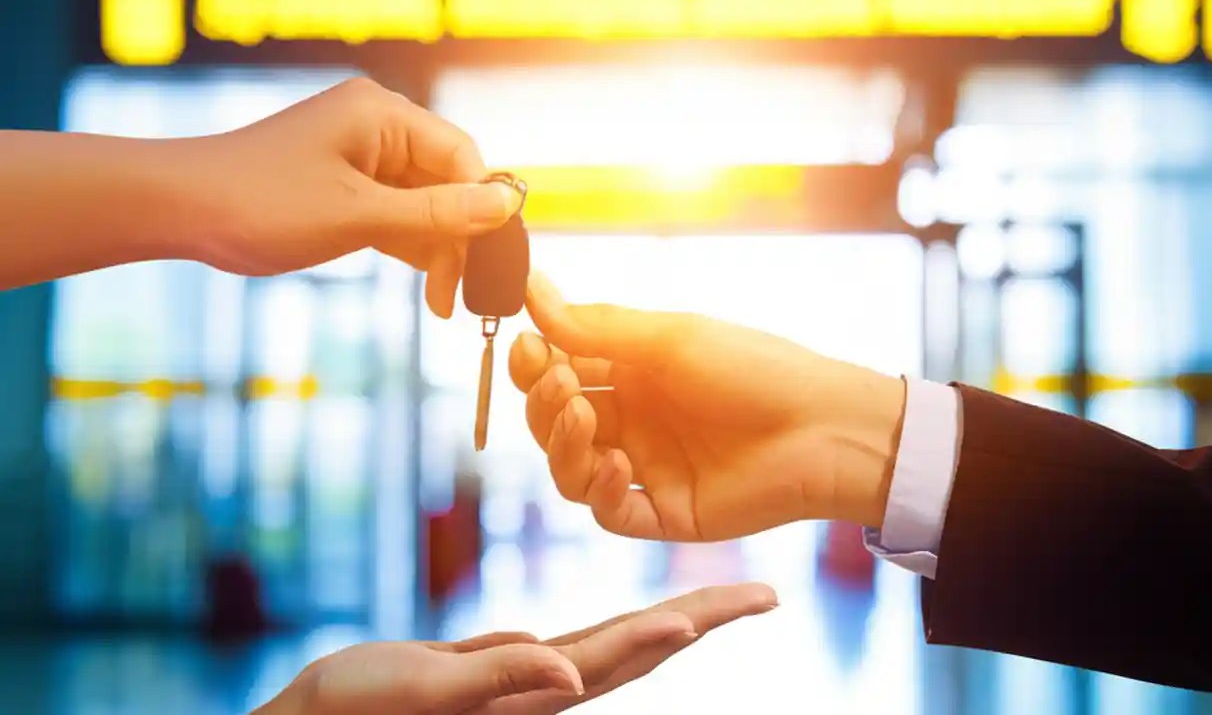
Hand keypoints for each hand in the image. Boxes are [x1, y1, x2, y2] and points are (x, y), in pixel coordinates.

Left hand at [178, 76, 520, 316]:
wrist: (176, 210)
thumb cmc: (260, 204)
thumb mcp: (359, 216)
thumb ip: (437, 214)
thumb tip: (507, 205)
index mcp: (382, 114)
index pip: (462, 158)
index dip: (484, 210)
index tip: (491, 265)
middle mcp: (376, 126)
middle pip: (448, 181)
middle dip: (460, 238)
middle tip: (462, 294)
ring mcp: (359, 155)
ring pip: (424, 203)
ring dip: (437, 249)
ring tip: (444, 300)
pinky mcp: (344, 184)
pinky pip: (396, 212)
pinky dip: (410, 245)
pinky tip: (427, 285)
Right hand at [253, 583, 776, 714]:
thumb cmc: (359, 709)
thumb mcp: (428, 690)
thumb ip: (499, 680)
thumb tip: (573, 673)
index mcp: (533, 694)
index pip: (624, 654)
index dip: (677, 626)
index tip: (734, 604)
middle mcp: (542, 690)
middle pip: (640, 648)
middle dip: (703, 618)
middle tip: (765, 595)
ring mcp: (526, 682)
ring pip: (616, 646)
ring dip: (672, 623)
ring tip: (722, 606)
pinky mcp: (500, 670)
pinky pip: (575, 645)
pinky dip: (617, 632)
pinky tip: (637, 627)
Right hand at [509, 273, 907, 540]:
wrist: (824, 428)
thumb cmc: (755, 369)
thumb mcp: (670, 338)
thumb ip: (595, 325)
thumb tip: (531, 285)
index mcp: (633, 371)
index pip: (558, 370)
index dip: (534, 363)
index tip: (528, 347)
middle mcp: (634, 420)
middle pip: (555, 421)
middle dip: (544, 403)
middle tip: (562, 384)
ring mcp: (647, 468)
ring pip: (570, 470)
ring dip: (562, 446)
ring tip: (584, 418)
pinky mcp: (666, 512)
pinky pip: (609, 513)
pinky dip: (599, 491)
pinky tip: (616, 466)